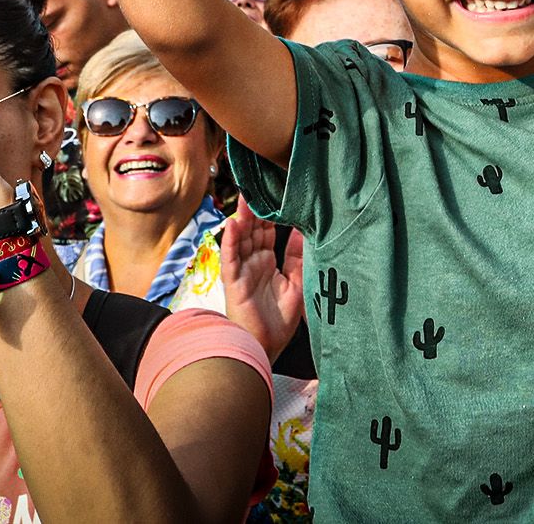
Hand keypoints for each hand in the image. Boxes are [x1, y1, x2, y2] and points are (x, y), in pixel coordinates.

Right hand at [216, 199, 304, 359]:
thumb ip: (298, 258)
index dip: (268, 211)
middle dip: (254, 208)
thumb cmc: (280, 321)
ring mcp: (243, 272)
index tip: (273, 190)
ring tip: (245, 197)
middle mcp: (254, 264)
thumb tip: (301, 230)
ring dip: (242, 218)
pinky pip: (231, 259)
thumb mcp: (298, 284)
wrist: (267, 348)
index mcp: (268, 263)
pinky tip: (233, 226)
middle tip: (256, 184)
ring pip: (241, 239)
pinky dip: (231, 241)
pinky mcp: (234, 284)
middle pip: (253, 230)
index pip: (267, 231)